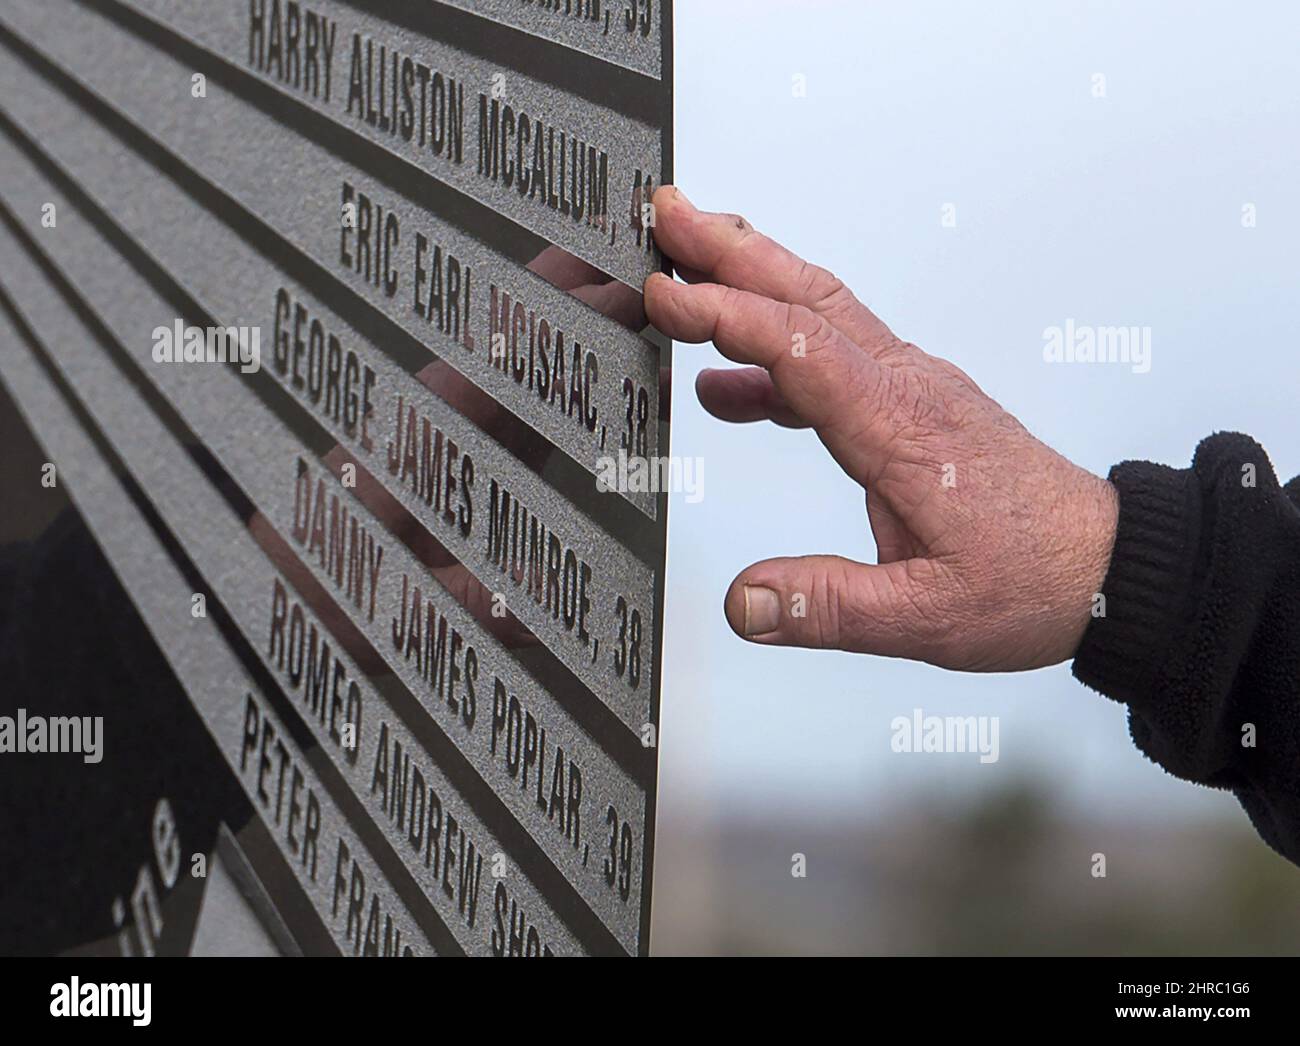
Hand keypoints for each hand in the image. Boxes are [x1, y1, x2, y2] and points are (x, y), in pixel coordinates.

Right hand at [644, 187, 1118, 670]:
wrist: (1102, 565)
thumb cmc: (1030, 580)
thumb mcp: (928, 618)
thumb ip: (829, 608)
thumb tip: (746, 602)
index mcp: (903, 428)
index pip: (802, 347)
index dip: (727, 314)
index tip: (665, 292)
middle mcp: (906, 389)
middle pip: (807, 296)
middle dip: (731, 249)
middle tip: (667, 212)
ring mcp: (911, 389)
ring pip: (820, 312)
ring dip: (751, 280)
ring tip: (682, 268)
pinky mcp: (911, 405)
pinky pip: (830, 358)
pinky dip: (772, 354)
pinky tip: (729, 386)